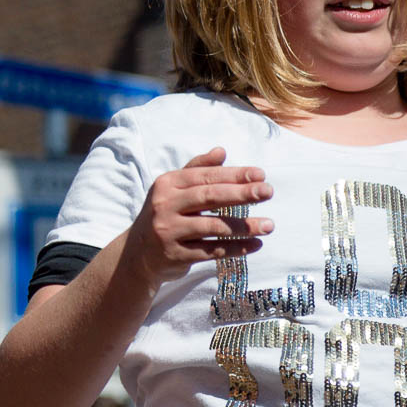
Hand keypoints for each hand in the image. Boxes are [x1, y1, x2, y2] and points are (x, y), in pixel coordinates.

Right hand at [124, 147, 271, 286]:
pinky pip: (212, 251)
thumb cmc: (163, 215)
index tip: (261, 175)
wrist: (137, 254)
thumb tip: (221, 151)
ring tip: (270, 225)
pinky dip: (236, 248)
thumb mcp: (172, 189)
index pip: (205, 176)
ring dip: (244, 226)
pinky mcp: (175, 254)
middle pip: (209, 197)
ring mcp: (168, 231)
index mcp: (167, 184)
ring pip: (213, 226)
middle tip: (268, 192)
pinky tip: (256, 244)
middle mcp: (164, 205)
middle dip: (241, 193)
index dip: (233, 174)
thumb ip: (196, 169)